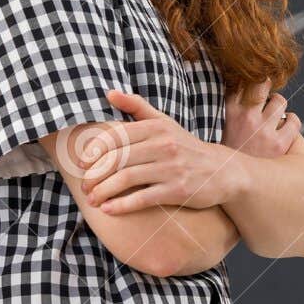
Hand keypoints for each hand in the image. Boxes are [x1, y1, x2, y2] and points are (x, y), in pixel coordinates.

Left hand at [76, 89, 233, 212]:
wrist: (222, 172)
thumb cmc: (185, 147)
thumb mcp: (164, 122)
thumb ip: (136, 107)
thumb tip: (109, 93)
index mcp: (156, 127)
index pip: (115, 136)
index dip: (93, 151)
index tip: (81, 164)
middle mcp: (163, 145)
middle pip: (117, 158)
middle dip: (95, 175)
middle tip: (84, 187)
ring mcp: (171, 168)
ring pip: (126, 178)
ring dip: (103, 191)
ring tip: (92, 200)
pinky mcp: (178, 190)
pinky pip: (143, 198)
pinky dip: (121, 205)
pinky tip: (108, 210)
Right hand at [223, 81, 299, 158]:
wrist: (231, 183)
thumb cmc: (227, 156)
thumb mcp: (219, 129)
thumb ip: (230, 108)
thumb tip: (243, 85)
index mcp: (228, 112)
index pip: (242, 82)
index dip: (250, 81)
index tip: (252, 86)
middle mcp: (246, 117)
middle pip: (263, 84)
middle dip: (265, 89)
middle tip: (264, 102)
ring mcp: (263, 130)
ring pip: (280, 101)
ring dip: (278, 108)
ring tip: (273, 119)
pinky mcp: (279, 143)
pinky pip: (294, 121)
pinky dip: (292, 123)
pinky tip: (284, 130)